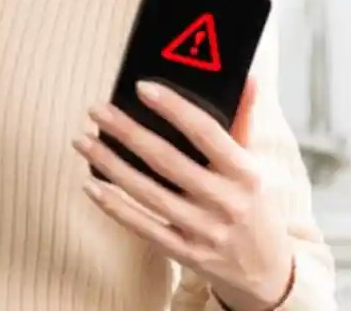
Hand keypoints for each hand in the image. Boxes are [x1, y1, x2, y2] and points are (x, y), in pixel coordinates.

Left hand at [74, 77, 294, 309]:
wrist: (268, 272)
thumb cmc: (256, 208)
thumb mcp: (257, 167)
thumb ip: (244, 123)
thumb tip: (248, 78)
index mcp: (246, 174)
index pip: (206, 132)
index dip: (173, 107)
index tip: (142, 86)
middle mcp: (226, 202)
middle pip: (167, 161)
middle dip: (127, 132)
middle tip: (96, 110)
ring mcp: (204, 231)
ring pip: (148, 194)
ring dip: (110, 165)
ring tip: (83, 141)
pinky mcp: (185, 253)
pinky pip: (143, 227)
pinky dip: (114, 206)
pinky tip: (91, 185)